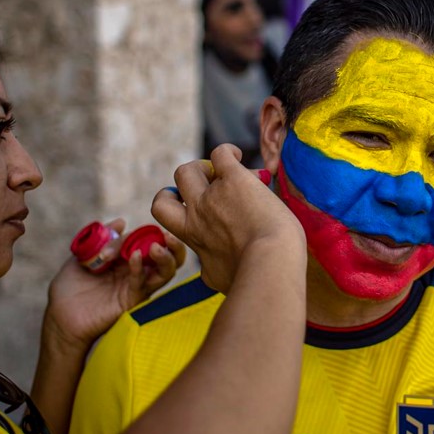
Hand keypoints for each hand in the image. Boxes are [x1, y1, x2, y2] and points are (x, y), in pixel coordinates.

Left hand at [42, 217, 185, 353]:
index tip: (120, 230)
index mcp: (128, 260)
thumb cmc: (69, 288)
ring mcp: (136, 287)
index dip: (138, 233)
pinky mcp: (130, 301)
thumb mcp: (84, 255)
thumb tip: (122, 222)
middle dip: (173, 244)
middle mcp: (137, 272)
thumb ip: (102, 238)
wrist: (60, 316)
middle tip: (167, 234)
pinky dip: (139, 268)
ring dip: (165, 257)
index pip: (148, 241)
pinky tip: (133, 256)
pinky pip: (142, 284)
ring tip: (156, 247)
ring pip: (165, 272)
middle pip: (168, 257)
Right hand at [151, 144, 304, 292]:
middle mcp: (196, 221)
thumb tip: (209, 275)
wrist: (272, 264)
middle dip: (175, 193)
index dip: (180, 219)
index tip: (197, 220)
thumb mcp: (221, 281)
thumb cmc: (256, 278)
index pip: (174, 229)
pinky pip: (219, 154)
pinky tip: (237, 157)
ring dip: (201, 169)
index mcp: (195, 244)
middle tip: (201, 191)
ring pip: (185, 172)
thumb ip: (212, 271)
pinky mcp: (232, 180)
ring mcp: (211, 198)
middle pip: (162, 200)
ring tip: (224, 171)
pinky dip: (227, 153)